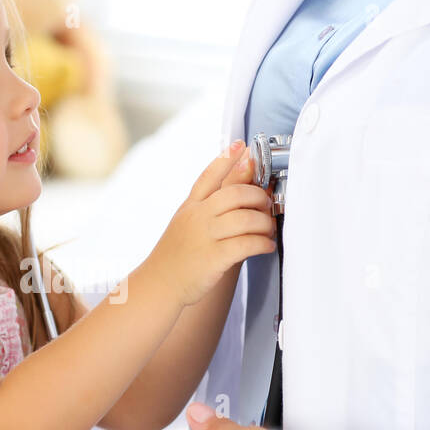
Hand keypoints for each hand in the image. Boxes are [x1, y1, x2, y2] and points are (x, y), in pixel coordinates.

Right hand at [144, 140, 276, 307]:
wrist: (160, 284)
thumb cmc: (177, 254)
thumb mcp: (186, 221)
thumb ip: (209, 204)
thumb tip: (234, 185)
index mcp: (191, 206)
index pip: (209, 176)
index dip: (226, 159)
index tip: (241, 146)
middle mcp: (197, 217)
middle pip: (235, 194)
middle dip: (259, 196)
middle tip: (267, 205)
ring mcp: (205, 236)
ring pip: (245, 218)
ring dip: (265, 222)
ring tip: (269, 229)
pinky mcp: (214, 257)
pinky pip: (247, 244)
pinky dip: (263, 243)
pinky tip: (266, 245)